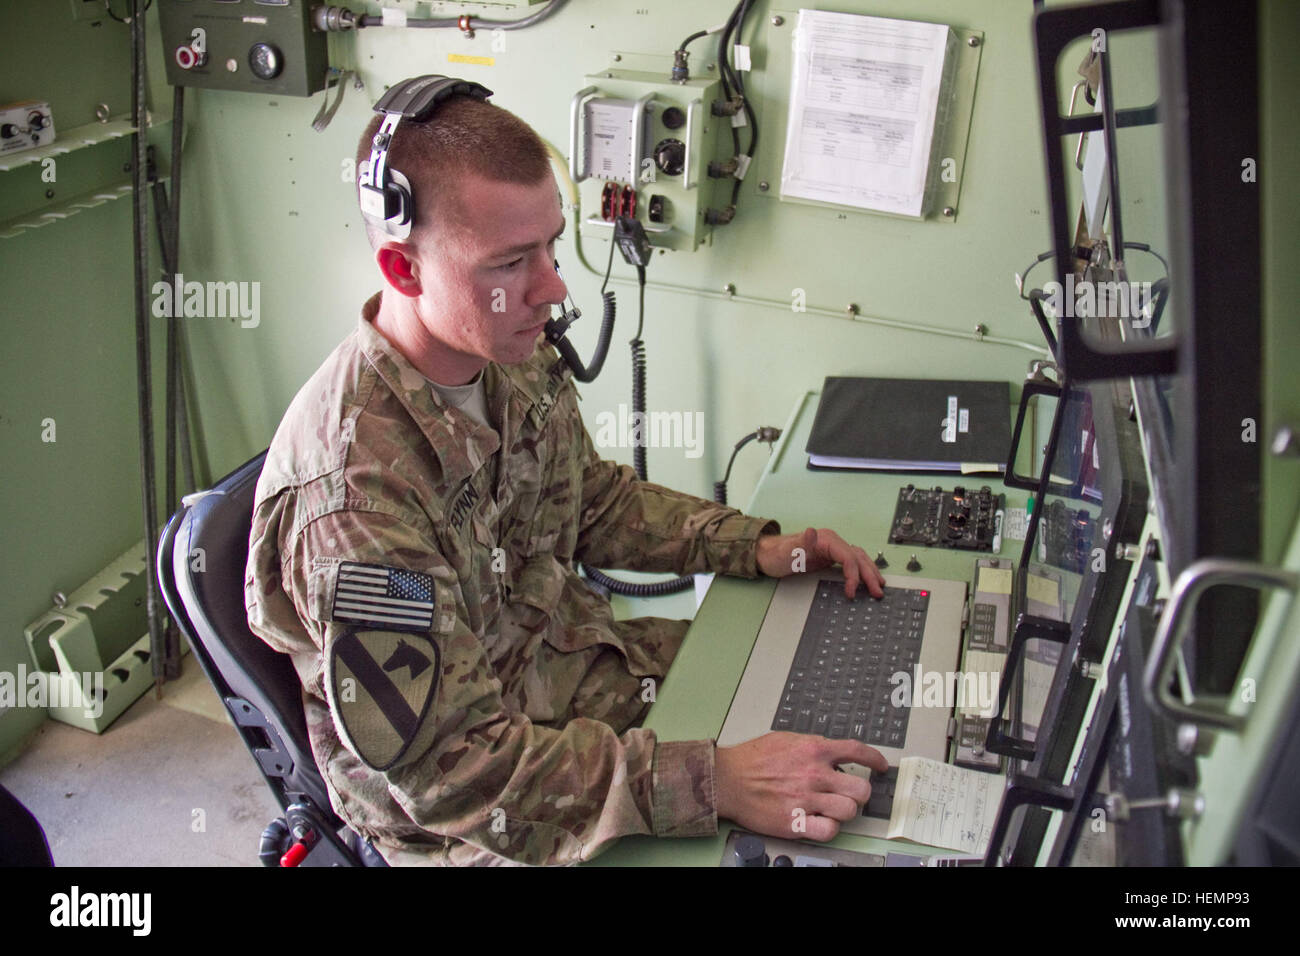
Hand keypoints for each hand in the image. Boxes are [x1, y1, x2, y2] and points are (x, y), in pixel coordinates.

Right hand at [715, 733, 888, 841]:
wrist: (727, 779)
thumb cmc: (751, 759)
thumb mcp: (786, 739)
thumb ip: (811, 745)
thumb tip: (831, 751)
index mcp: (813, 749)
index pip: (858, 751)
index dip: (875, 760)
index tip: (880, 766)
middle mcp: (814, 774)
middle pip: (861, 789)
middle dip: (860, 792)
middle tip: (851, 793)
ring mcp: (806, 799)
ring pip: (850, 811)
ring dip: (845, 811)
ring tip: (834, 808)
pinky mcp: (795, 822)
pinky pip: (829, 831)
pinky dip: (829, 828)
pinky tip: (820, 822)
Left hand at [755, 527, 884, 598]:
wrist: (767, 554)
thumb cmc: (776, 553)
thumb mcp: (787, 551)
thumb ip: (801, 542)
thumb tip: (812, 532)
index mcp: (826, 539)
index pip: (848, 556)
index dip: (853, 575)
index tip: (851, 592)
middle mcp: (832, 542)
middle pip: (858, 557)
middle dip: (869, 575)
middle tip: (877, 592)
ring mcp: (832, 549)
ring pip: (858, 559)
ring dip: (870, 572)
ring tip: (879, 587)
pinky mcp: (830, 557)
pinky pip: (851, 563)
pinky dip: (862, 571)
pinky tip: (866, 580)